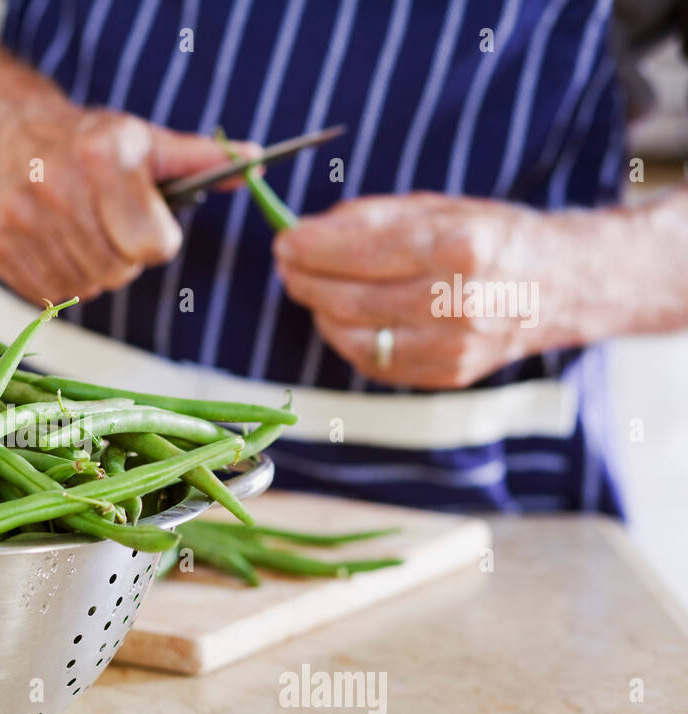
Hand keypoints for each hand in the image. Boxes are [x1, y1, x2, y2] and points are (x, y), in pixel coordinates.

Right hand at [0, 104, 257, 303]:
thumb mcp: (143, 140)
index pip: (151, 244)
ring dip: (93, 271)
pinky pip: (47, 293)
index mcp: (103, 155)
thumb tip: (257, 162)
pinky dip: (59, 279)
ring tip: (82, 235)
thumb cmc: (86, 142)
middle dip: (124, 256)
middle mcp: (55, 186)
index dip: (158, 240)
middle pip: (119, 271)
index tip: (149, 224)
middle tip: (110, 226)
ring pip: (84, 287)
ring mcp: (18, 219)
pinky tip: (54, 245)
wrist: (1, 133)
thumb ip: (199, 158)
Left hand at [273, 193, 587, 388]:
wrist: (560, 286)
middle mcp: (457, 302)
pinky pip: (373, 361)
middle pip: (350, 299)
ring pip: (354, 336)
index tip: (284, 240)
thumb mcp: (439, 208)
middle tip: (287, 263)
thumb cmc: (491, 238)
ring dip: (319, 311)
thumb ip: (370, 218)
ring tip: (309, 287)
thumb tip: (306, 231)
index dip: (312, 248)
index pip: (361, 251)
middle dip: (305, 279)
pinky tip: (339, 316)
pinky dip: (345, 338)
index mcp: (459, 247)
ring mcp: (452, 346)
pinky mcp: (445, 374)